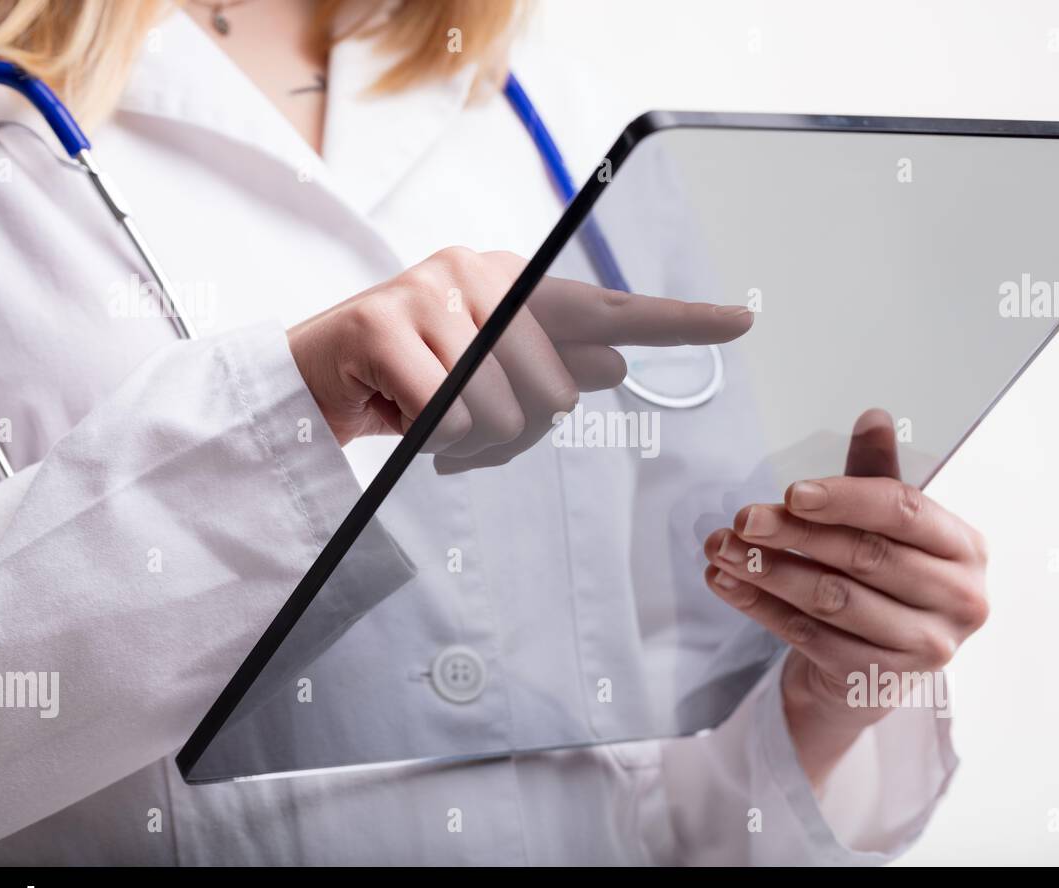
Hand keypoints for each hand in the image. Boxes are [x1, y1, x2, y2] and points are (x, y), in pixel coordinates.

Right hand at [286, 247, 752, 469]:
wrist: (315, 377)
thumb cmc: (412, 378)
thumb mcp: (487, 377)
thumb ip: (548, 369)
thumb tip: (614, 368)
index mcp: (515, 282)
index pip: (609, 307)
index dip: (678, 320)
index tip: (743, 320)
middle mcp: (480, 273)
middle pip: (556, 391)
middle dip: (517, 435)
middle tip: (469, 431)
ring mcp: (430, 291)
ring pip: (503, 408)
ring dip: (470, 443)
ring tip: (433, 424)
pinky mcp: (384, 323)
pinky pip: (448, 413)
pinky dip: (433, 439)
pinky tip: (404, 419)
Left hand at [702, 409, 988, 790]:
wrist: (876, 667)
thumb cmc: (885, 579)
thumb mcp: (887, 525)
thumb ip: (877, 474)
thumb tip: (873, 416)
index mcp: (966, 548)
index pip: (904, 511)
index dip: (844, 499)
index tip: (792, 493)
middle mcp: (958, 600)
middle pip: (864, 556)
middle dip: (794, 534)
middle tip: (743, 519)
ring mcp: (923, 646)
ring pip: (831, 598)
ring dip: (768, 570)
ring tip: (721, 549)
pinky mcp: (878, 678)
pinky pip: (808, 635)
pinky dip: (761, 606)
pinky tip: (727, 582)